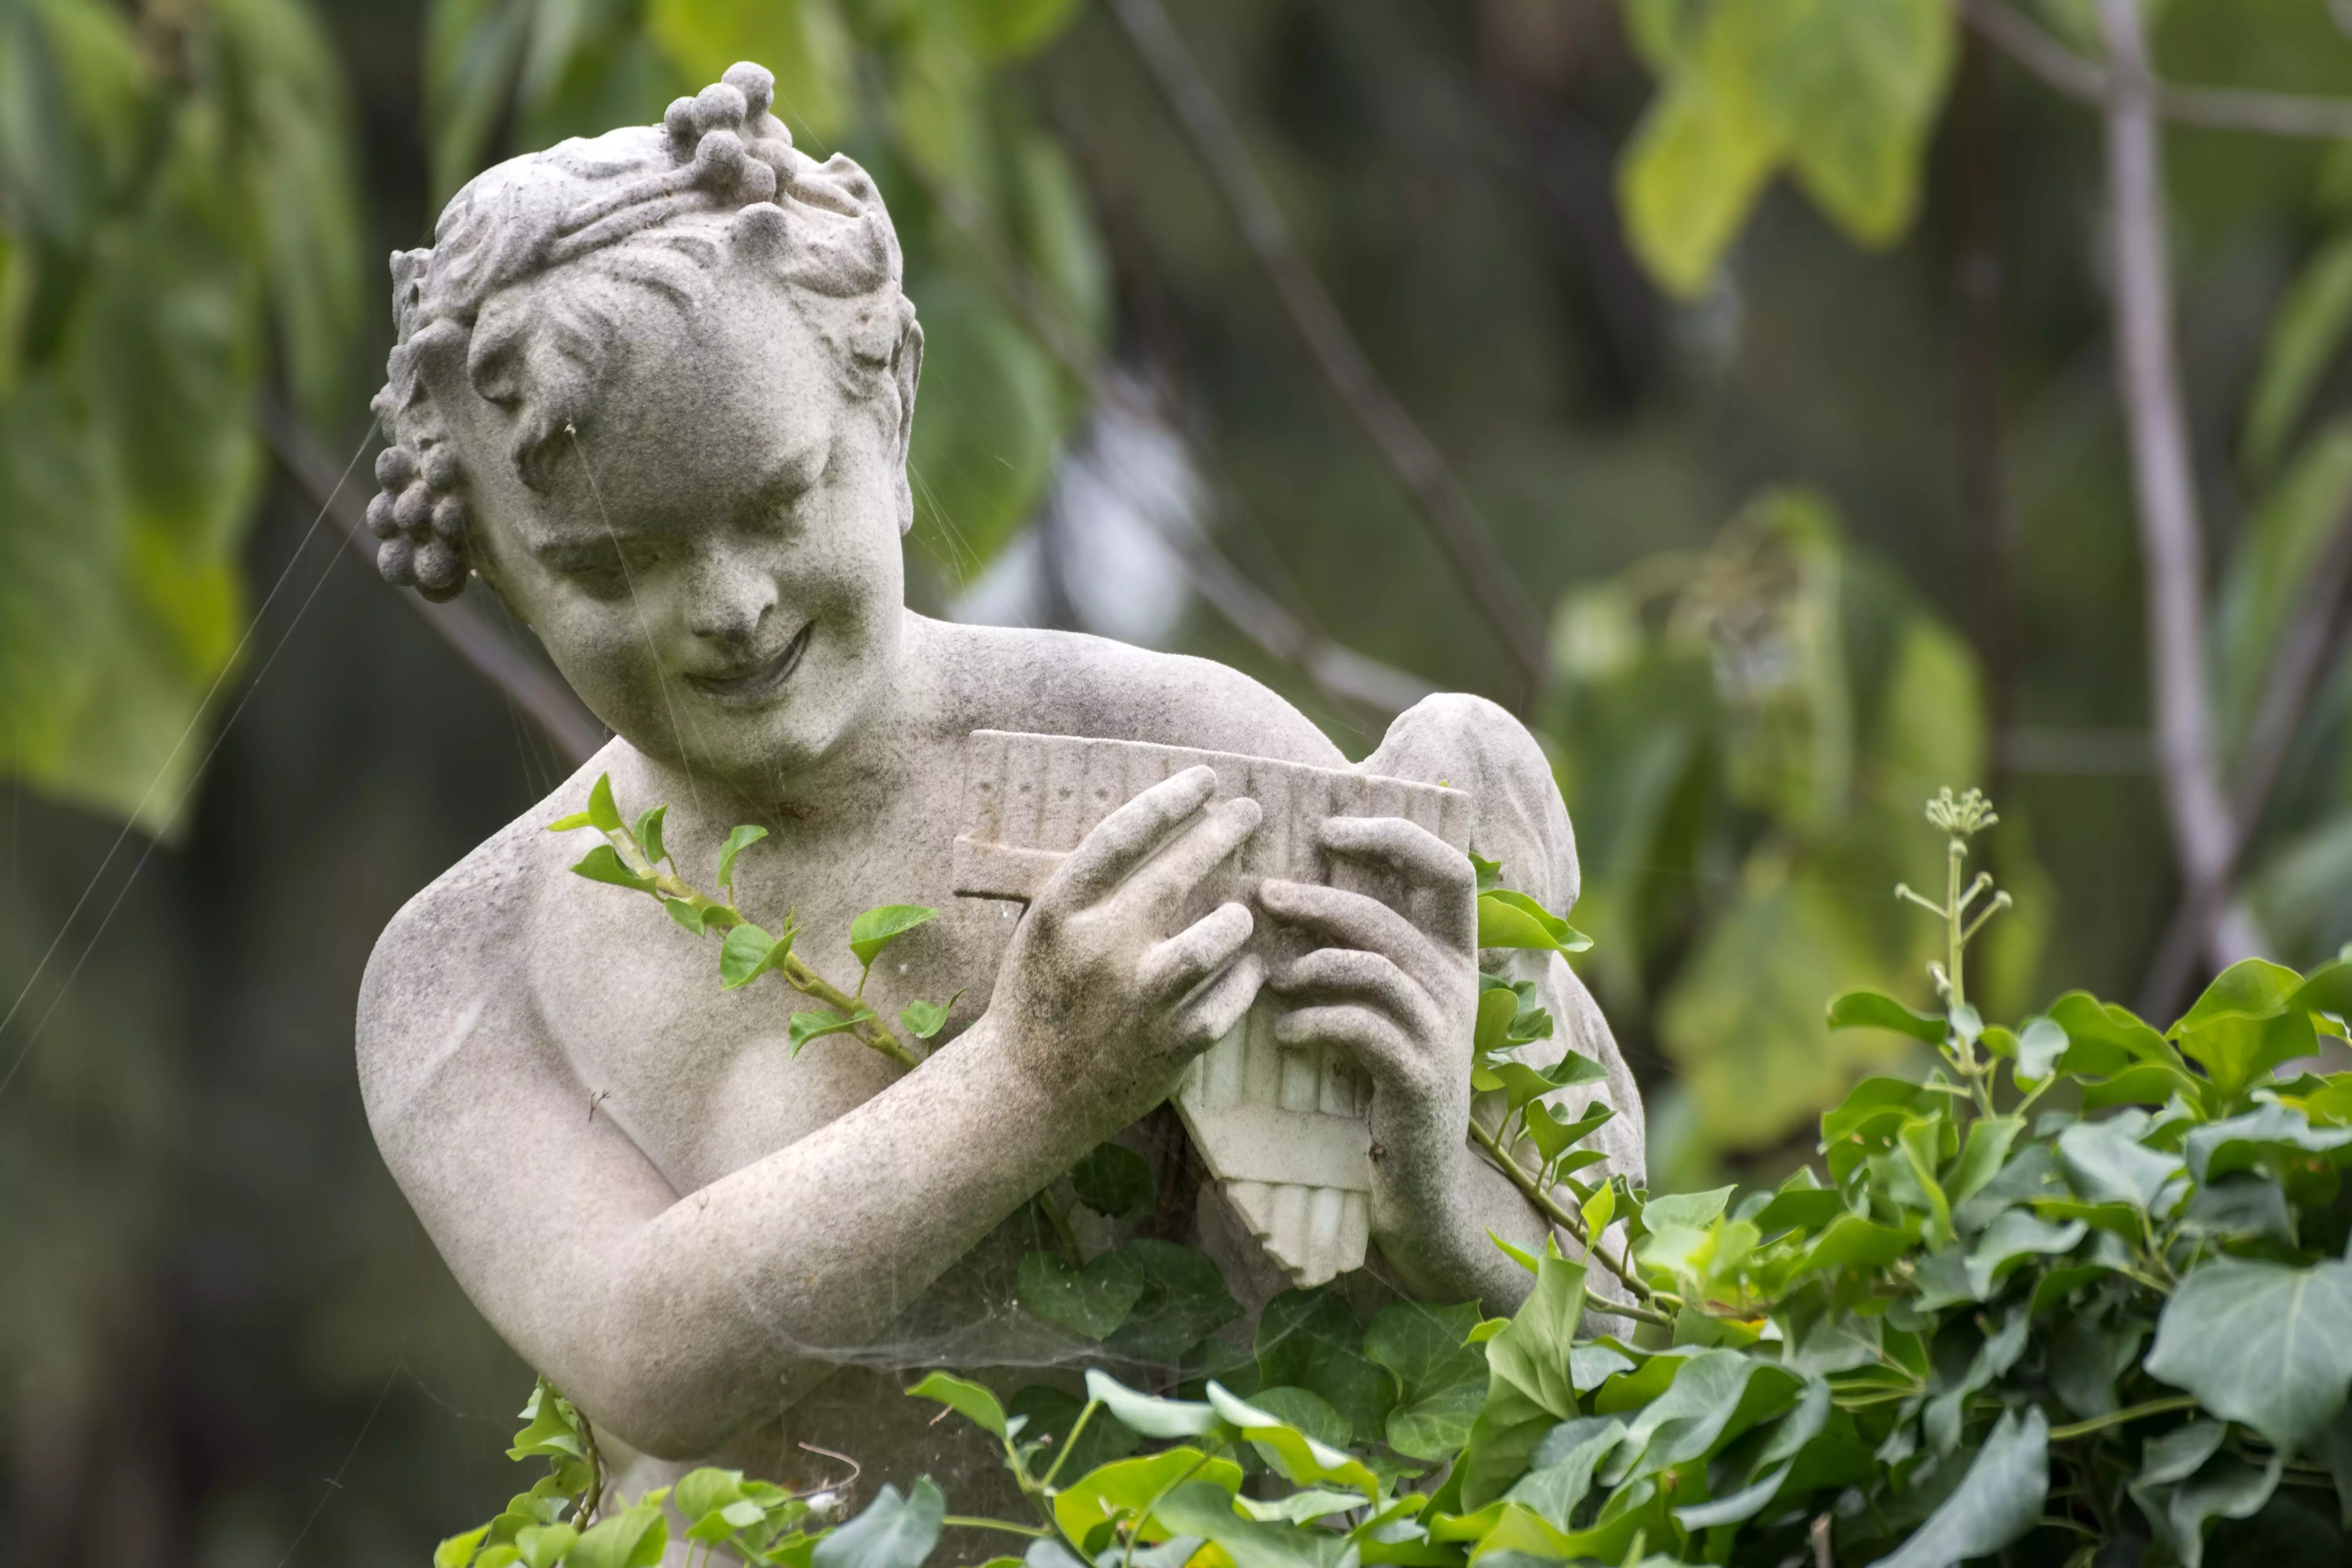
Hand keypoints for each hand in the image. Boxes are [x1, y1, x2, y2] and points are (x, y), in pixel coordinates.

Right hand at [990, 766, 1264, 1128]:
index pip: (1123, 835)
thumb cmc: (1038, 997)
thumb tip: (1153, 825)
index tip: (1203, 778)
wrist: (1027, 1093)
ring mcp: (1140, 1001)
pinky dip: (1243, 979)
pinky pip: (1230, 998)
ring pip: (1218, 938)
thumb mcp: (1044, 931)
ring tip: (1240, 911)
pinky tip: (1245, 968)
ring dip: (1236, 917)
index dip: (1170, 799)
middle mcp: (1101, 950)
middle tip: (1250, 811)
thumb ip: (1090, 887)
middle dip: (1221, 833)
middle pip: (1177, 873)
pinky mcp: (1172, 1046)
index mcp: (1061, 914)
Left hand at [1260, 816, 1479, 1266]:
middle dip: (1320, 898)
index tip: (1330, 829)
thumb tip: (1290, 889)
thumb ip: (1360, 957)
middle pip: (1391, 916)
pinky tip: (1282, 1033)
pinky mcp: (1420, 1080)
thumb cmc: (1380, 1089)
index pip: (1450, 870)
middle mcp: (1459, 990)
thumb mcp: (1378, 1013)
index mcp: (1454, 961)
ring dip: (1309, 962)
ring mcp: (1445, 1036)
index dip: (1396, 835)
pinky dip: (1313, 1022)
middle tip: (1262, 894)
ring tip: (1268, 976)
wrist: (1419, 1191)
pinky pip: (1362, 1027)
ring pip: (1375, 966)